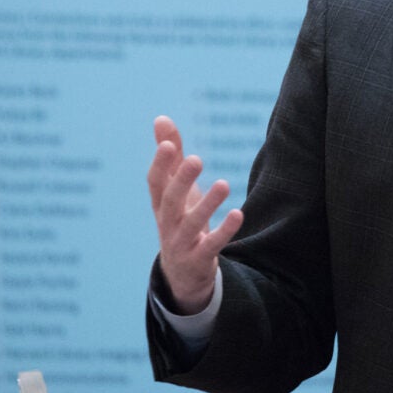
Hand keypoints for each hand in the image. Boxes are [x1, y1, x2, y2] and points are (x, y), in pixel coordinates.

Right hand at [147, 115, 243, 314]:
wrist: (181, 273)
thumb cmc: (178, 220)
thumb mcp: (173, 190)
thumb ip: (170, 156)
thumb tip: (161, 119)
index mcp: (160, 203)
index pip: (155, 182)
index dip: (159, 164)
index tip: (166, 143)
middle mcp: (167, 222)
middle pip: (170, 201)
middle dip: (181, 181)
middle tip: (196, 159)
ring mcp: (181, 243)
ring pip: (192, 223)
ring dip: (207, 204)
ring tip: (223, 183)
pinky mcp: (199, 258)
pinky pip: (212, 244)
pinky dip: (224, 231)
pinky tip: (237, 214)